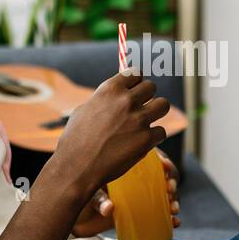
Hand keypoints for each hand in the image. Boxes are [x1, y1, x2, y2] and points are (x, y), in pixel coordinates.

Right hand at [51, 68, 169, 199]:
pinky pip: (161, 132)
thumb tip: (115, 97)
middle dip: (147, 97)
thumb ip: (104, 101)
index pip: (135, 73)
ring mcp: (138, 119)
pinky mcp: (146, 138)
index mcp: (110, 89)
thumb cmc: (75, 140)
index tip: (134, 91)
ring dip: (157, 113)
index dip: (136, 83)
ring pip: (163, 105)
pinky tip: (142, 143)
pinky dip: (153, 138)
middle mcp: (126, 100)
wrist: (76, 166)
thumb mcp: (84, 110)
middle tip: (140, 109)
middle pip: (151, 86)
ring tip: (147, 122)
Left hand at [69, 148, 180, 237]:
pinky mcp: (142, 212)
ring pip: (164, 194)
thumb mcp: (88, 192)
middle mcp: (137, 178)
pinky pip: (161, 213)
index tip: (166, 168)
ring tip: (174, 208)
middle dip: (172, 181)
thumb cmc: (81, 195)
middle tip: (170, 189)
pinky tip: (175, 222)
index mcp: (126, 162)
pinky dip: (171, 218)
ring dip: (174, 199)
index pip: (150, 157)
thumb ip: (98, 199)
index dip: (162, 161)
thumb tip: (108, 208)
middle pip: (162, 175)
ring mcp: (141, 195)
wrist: (76, 214)